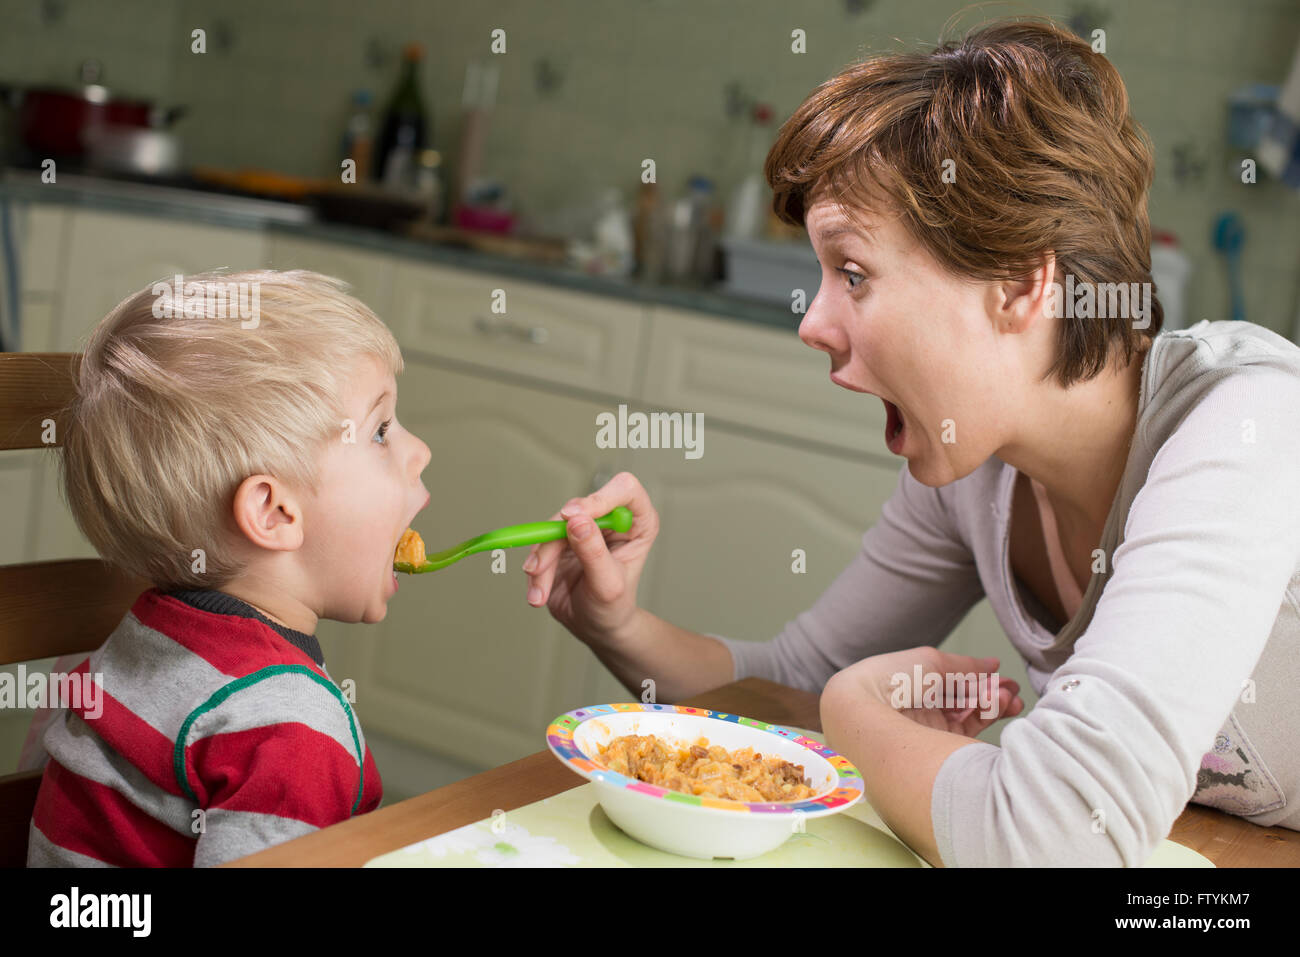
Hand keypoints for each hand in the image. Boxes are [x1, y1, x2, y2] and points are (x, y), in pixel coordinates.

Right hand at [522, 471, 658, 644]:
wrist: (594, 627)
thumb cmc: (613, 608)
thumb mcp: (608, 585)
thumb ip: (593, 552)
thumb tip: (577, 520)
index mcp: (637, 522)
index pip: (623, 489)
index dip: (599, 498)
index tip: (573, 517)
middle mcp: (610, 519)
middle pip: (578, 507)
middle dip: (555, 540)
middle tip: (540, 568)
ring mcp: (584, 527)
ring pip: (552, 527)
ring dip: (541, 561)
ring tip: (540, 594)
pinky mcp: (561, 539)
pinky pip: (539, 543)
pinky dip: (535, 569)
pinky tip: (537, 592)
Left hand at [825, 646, 1023, 738]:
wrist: (864, 710)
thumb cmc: (890, 680)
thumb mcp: (931, 663)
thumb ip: (965, 666)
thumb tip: (993, 663)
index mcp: (915, 683)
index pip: (955, 682)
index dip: (981, 680)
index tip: (1005, 678)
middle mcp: (921, 707)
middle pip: (964, 700)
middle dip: (991, 695)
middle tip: (1013, 692)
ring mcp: (927, 729)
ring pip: (968, 717)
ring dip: (992, 707)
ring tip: (1010, 700)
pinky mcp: (933, 748)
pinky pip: (964, 731)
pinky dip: (984, 719)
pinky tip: (1000, 707)